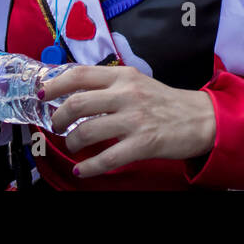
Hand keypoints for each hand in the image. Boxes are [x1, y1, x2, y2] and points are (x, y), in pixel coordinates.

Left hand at [44, 65, 215, 178]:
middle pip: (78, 102)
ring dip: (71, 142)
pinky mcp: (144, 143)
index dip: (55, 83)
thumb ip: (110, 84)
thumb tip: (75, 90)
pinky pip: (108, 157)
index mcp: (123, 76)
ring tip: (72, 146)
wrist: (200, 118)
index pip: (80, 74)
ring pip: (88, 130)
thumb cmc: (165, 102)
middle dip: (58, 117)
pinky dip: (89, 166)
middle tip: (55, 125)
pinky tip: (83, 169)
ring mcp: (135, 119)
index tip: (42, 93)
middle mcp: (127, 94)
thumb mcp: (137, 82)